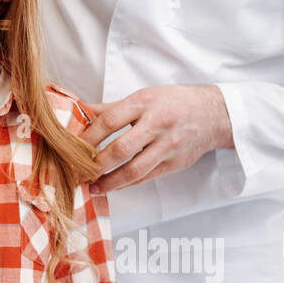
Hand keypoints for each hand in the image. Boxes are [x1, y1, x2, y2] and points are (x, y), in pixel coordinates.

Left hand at [81, 84, 232, 193]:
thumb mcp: (143, 96)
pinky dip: (126, 184)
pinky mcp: (175, 163)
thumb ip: (112, 108)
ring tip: (92, 186)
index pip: (109, 122)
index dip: (87, 137)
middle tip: (77, 172)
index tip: (71, 148)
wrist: (212, 114)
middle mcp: (157, 125)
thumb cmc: (173, 102)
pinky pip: (146, 177)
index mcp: (144, 103)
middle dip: (95, 164)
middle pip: (120, 149)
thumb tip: (81, 113)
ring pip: (134, 169)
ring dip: (109, 181)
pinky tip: (112, 186)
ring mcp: (167, 146)